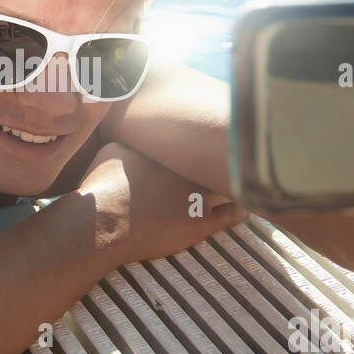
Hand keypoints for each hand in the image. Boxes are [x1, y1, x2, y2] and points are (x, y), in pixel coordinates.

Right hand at [80, 142, 246, 264]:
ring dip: (236, 180)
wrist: (107, 222)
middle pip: (220, 158)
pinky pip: (232, 214)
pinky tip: (249, 206)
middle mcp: (190, 168)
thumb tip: (129, 131)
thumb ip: (128, 139)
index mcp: (170, 149)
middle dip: (228, 153)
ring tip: (247, 178)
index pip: (198, 138)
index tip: (211, 134)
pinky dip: (242, 209)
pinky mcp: (202, 222)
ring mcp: (199, 194)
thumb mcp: (111, 150)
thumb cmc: (103, 187)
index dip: (207, 138)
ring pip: (229, 184)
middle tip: (236, 148)